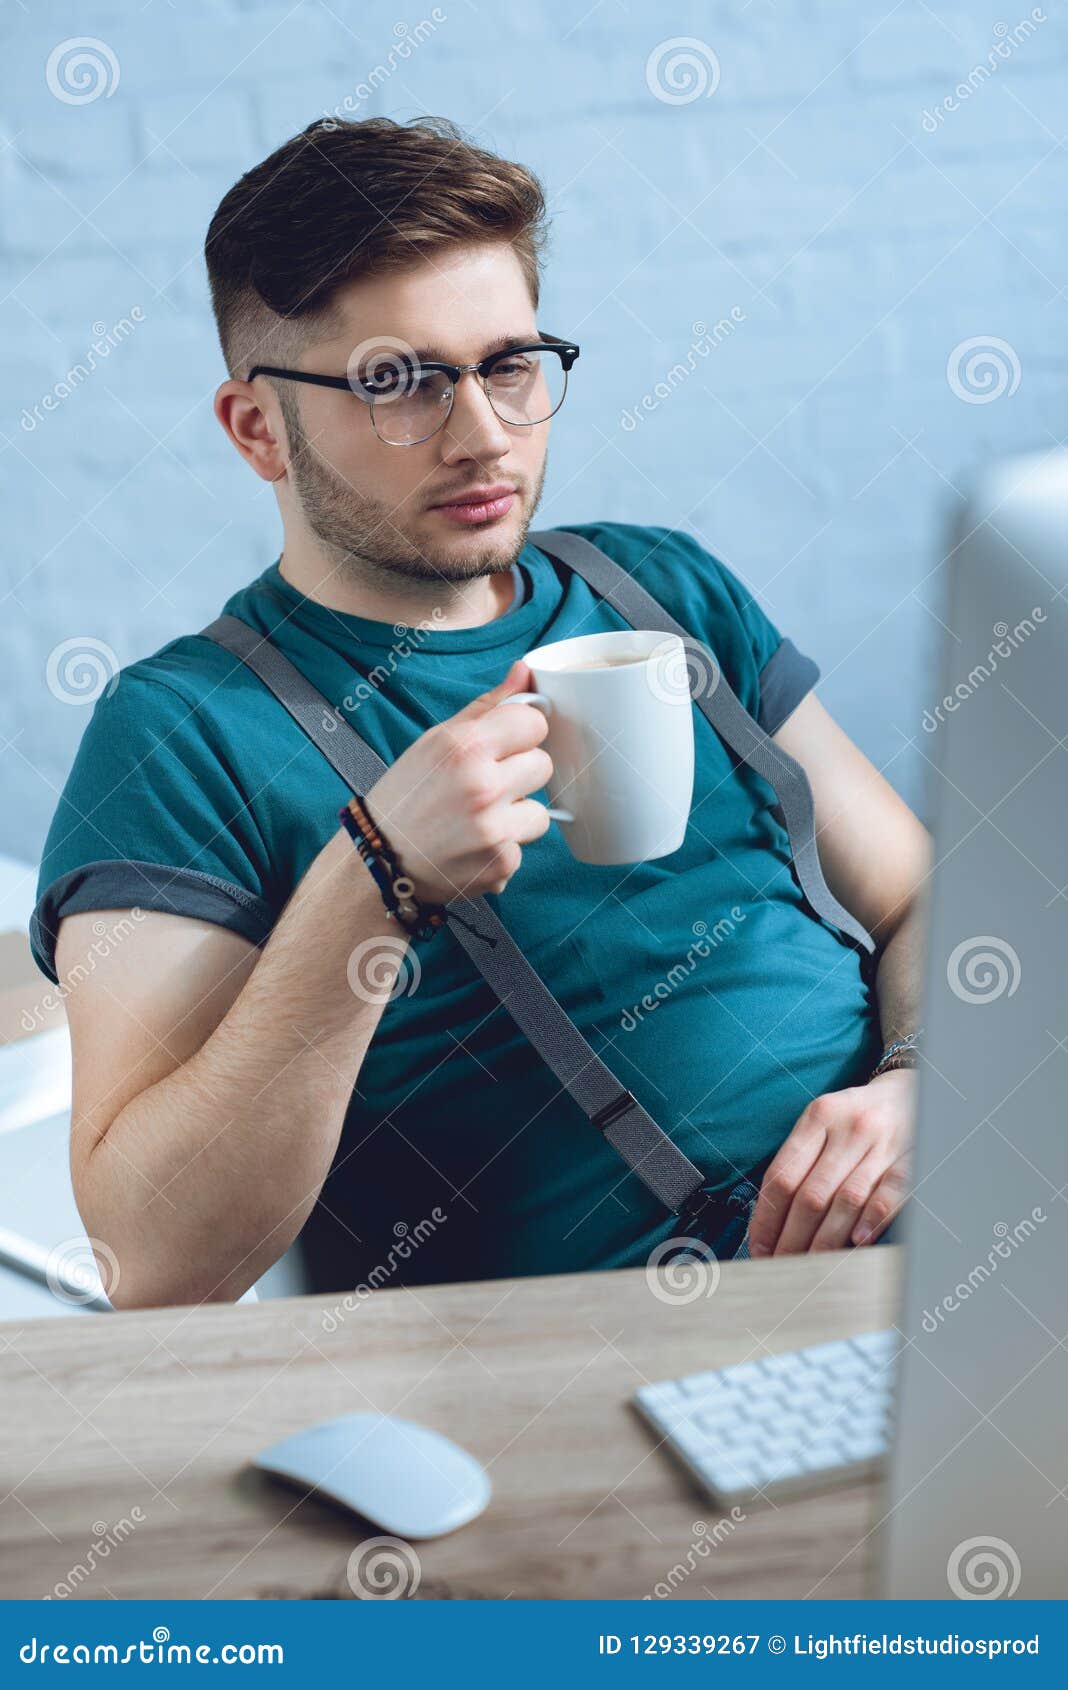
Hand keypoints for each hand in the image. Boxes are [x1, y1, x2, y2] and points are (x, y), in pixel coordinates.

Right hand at [364, 660, 554, 904]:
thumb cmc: (407, 795)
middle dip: (519, 774)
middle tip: (484, 785)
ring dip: (516, 815)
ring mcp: (494, 828)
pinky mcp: (502, 863)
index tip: (504, 745)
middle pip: (543, 765)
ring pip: (540, 810)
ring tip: (478, 818)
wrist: (379, 859)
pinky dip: (504, 847)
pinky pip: (524, 846)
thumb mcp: (437, 741)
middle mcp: (483, 785)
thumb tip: (525, 672)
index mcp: (466, 746)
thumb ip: (487, 707)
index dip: (521, 733)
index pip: (535, 723)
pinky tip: (473, 845)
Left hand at [748, 1069, 914, 1255]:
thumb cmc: (854, 1116)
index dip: (767, 1218)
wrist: (910, 1092)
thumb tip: (770, 1218)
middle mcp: (849, 1128)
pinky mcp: (913, 1158)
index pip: (783, 1176)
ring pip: (846, 1201)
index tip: (759, 1248)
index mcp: (819, 1116)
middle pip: (812, 1195)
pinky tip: (856, 1243)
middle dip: (792, 1239)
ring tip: (810, 1266)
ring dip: (826, 1241)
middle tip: (782, 1266)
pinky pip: (889, 1195)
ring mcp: (883, 1144)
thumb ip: (799, 1160)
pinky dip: (872, 1222)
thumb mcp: (822, 1120)